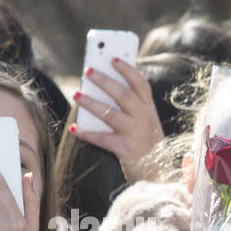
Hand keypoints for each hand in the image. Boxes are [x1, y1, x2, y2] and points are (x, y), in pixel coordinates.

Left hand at [69, 59, 165, 183]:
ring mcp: (135, 133)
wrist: (157, 172)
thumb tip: (100, 91)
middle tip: (87, 71)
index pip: (140, 83)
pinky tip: (74, 129)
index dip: (127, 69)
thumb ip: (130, 107)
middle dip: (104, 81)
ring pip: (110, 114)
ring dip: (91, 103)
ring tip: (76, 94)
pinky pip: (102, 139)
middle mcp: (144, 118)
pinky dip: (86, 133)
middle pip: (123, 94)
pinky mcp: (125, 149)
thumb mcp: (144, 122)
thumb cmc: (144, 142)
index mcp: (149, 108)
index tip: (112, 57)